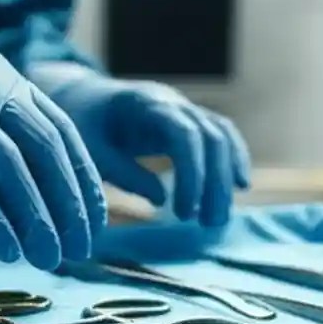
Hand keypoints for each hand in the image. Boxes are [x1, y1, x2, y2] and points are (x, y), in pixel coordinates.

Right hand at [0, 19, 105, 268]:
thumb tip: (30, 196)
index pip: (59, 130)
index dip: (82, 181)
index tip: (94, 222)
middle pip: (45, 150)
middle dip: (69, 205)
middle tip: (79, 250)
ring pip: (12, 169)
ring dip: (37, 219)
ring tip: (49, 260)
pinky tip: (6, 252)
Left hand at [32, 65, 250, 226]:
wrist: (84, 99)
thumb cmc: (82, 125)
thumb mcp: (89, 150)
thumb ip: (121, 172)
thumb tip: (159, 199)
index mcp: (145, 104)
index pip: (184, 134)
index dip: (192, 174)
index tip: (184, 214)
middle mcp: (172, 101)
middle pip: (211, 137)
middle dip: (215, 182)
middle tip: (209, 224)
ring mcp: (184, 108)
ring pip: (221, 137)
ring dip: (226, 177)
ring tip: (217, 219)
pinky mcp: (189, 121)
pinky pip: (221, 135)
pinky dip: (232, 159)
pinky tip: (240, 186)